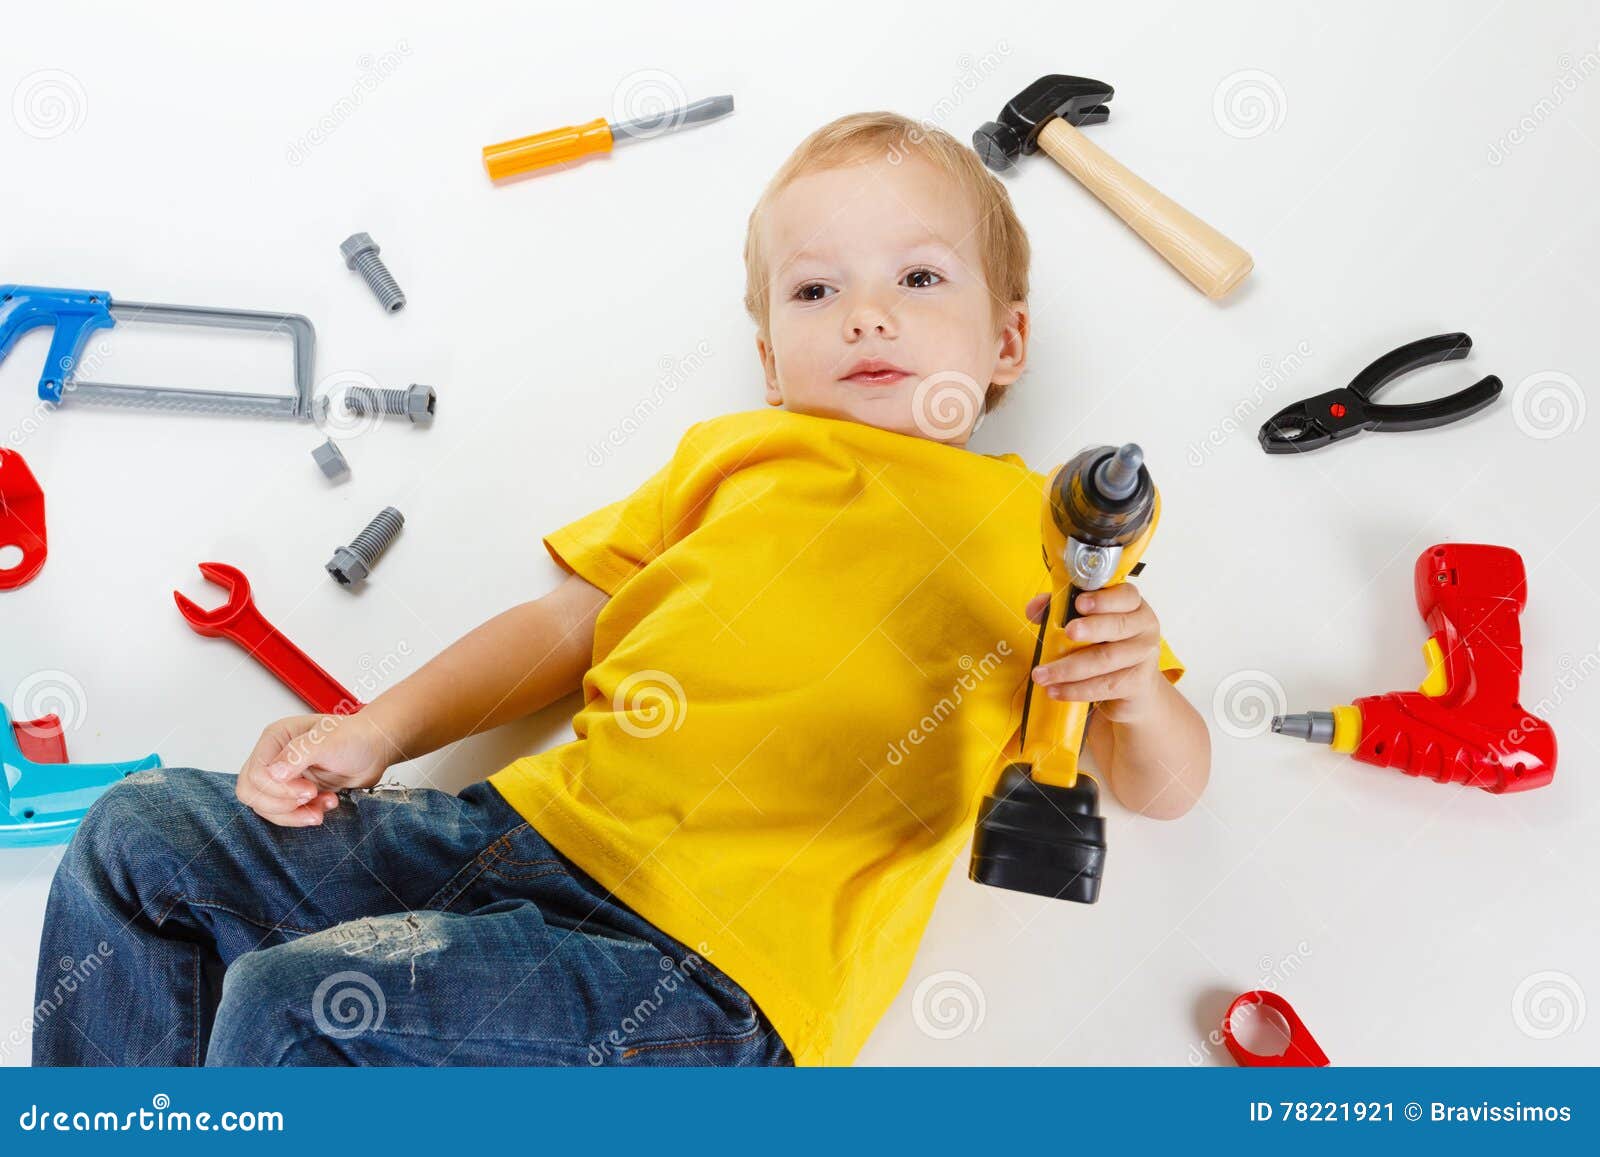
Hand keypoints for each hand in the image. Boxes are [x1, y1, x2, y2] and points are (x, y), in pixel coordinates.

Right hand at [236, 711, 397, 826]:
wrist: (377, 750)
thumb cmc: (356, 737)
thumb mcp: (329, 740)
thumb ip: (298, 754)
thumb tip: (274, 773)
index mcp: (275, 738)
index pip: (255, 773)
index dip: (278, 788)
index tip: (308, 790)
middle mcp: (275, 757)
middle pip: (252, 793)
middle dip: (281, 804)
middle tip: (311, 797)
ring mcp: (284, 776)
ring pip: (266, 807)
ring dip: (294, 813)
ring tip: (324, 804)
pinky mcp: (294, 792)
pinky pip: (285, 813)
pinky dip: (304, 815)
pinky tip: (327, 804)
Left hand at [1025, 582, 1163, 723]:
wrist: (1134, 686)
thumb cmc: (1106, 645)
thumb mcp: (1086, 622)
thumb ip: (1060, 609)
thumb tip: (1035, 608)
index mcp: (1132, 605)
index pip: (1125, 596)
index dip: (1103, 599)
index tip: (1080, 603)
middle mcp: (1144, 627)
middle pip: (1117, 626)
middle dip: (1090, 629)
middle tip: (1066, 633)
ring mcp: (1144, 655)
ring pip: (1106, 659)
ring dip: (1070, 668)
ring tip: (1042, 674)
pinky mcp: (1138, 682)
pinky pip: (1105, 685)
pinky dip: (1077, 690)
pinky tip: (1057, 691)